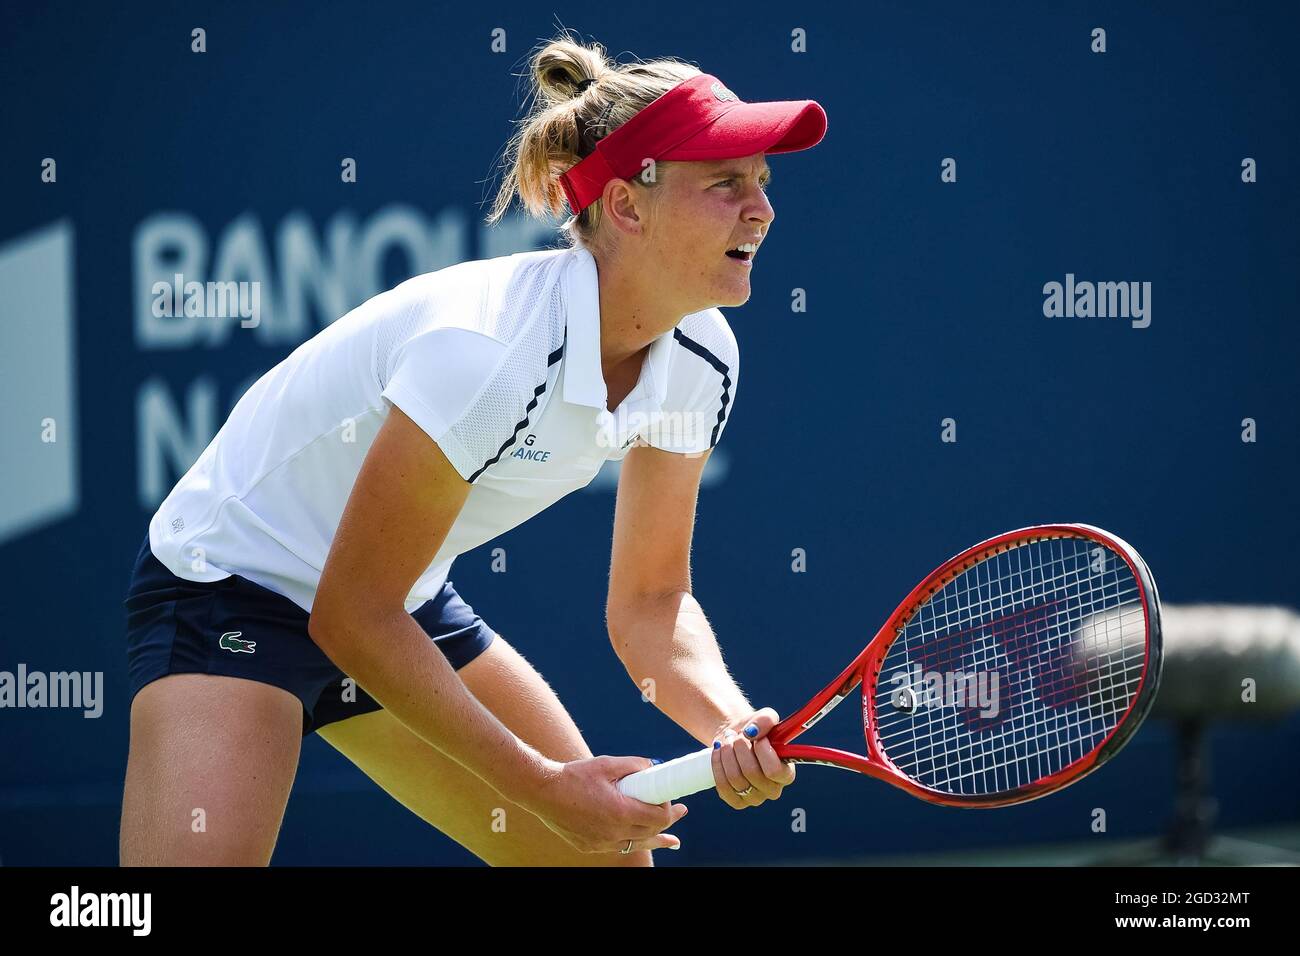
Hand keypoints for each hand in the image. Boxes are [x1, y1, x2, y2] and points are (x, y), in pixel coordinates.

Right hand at [526, 755, 688, 853]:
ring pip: (637, 844)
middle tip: (680, 813)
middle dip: (668, 822)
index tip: (671, 798)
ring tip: (672, 841)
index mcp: (621, 812)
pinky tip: (637, 838)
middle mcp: (614, 832)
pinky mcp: (590, 846)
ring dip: (655, 839)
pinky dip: (631, 840)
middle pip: (652, 832)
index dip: (669, 809)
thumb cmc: (574, 777)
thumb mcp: (607, 764)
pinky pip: (618, 846)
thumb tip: (652, 766)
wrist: (542, 792)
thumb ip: (634, 765)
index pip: (659, 818)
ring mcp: (601, 842)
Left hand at [710, 708, 795, 808]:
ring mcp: (755, 798)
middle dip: (740, 748)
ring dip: (727, 753)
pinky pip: (723, 787)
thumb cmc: (755, 730)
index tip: (756, 737)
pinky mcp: (736, 802)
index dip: (762, 751)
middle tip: (736, 735)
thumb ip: (765, 720)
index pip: (775, 770)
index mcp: (786, 773)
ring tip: (727, 740)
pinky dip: (718, 765)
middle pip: (751, 772)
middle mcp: (773, 790)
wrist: (736, 739)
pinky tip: (719, 752)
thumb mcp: (764, 718)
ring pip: (735, 778)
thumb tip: (752, 732)